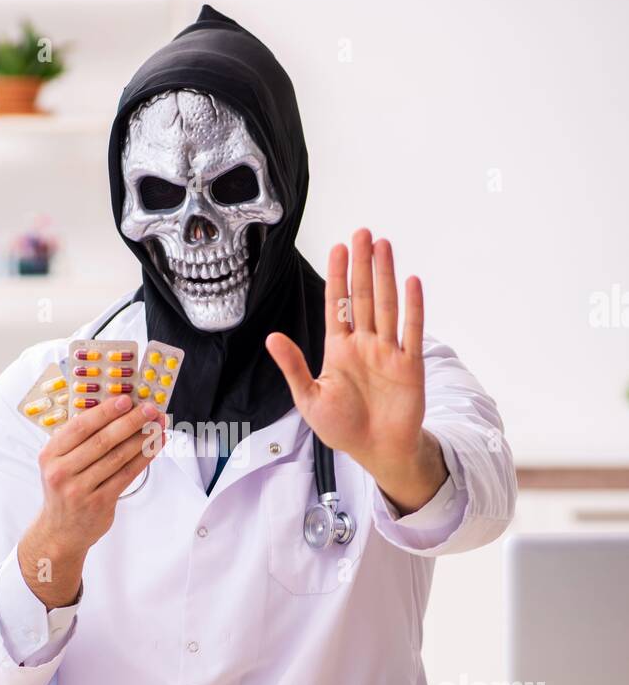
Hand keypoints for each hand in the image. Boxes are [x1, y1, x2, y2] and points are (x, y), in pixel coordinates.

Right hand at [18, 394, 164, 607]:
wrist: (60, 531)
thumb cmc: (64, 490)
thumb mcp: (59, 463)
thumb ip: (78, 441)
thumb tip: (114, 412)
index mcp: (50, 455)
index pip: (80, 427)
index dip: (105, 411)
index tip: (125, 399)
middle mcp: (62, 471)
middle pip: (102, 440)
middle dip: (130, 421)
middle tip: (148, 409)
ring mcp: (80, 489)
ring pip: (118, 457)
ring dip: (142, 438)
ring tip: (157, 425)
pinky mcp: (99, 502)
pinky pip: (126, 475)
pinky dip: (143, 458)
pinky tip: (154, 446)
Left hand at [266, 228, 446, 514]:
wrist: (376, 451)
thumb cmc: (343, 427)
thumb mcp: (309, 398)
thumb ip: (293, 366)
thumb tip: (272, 338)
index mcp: (339, 349)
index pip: (337, 304)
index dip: (338, 275)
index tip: (338, 247)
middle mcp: (365, 344)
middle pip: (363, 296)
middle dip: (362, 264)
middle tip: (362, 232)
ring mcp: (388, 352)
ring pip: (386, 305)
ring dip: (385, 275)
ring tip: (383, 246)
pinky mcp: (409, 365)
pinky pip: (411, 331)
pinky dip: (412, 307)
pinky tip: (410, 282)